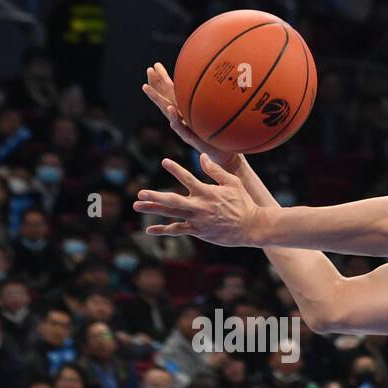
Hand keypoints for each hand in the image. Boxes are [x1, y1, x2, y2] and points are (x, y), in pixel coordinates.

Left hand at [135, 155, 272, 246]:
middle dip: (155, 197)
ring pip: (171, 215)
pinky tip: (149, 230)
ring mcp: (197, 220)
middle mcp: (199, 206)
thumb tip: (202, 157)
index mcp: (206, 192)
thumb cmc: (243, 202)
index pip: (187, 178)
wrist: (251, 226)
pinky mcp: (198, 231)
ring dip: (153, 210)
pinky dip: (163, 230)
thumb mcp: (232, 182)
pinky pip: (177, 230)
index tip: (164, 162)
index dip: (175, 169)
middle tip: (140, 193)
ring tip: (136, 206)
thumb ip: (215, 170)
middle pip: (172, 200)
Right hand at [143, 62, 238, 169]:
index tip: (156, 66)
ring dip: (157, 99)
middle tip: (149, 70)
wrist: (224, 156)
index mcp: (187, 111)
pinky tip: (170, 108)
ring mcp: (184, 128)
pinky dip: (174, 117)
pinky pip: (180, 127)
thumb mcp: (217, 115)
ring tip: (146, 87)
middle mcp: (183, 118)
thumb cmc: (221, 136)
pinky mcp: (190, 138)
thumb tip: (223, 83)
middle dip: (157, 84)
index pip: (172, 93)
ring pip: (167, 111)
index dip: (163, 80)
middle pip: (166, 98)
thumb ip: (215, 102)